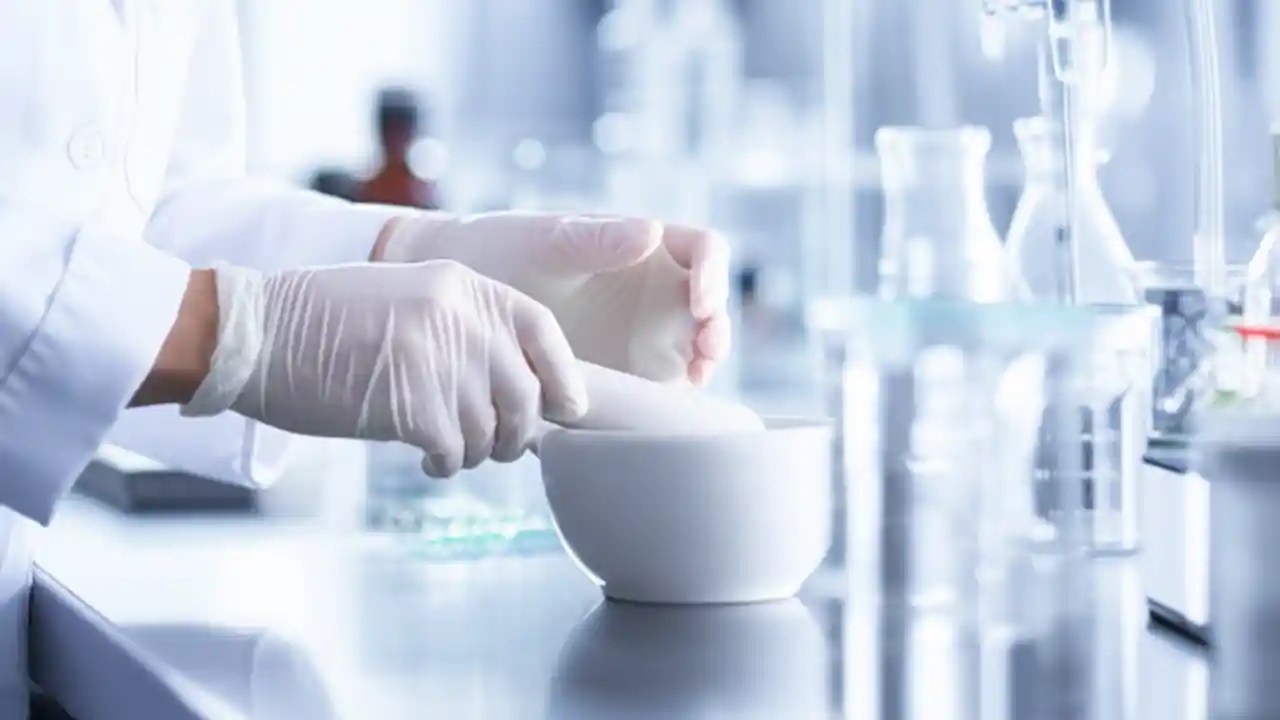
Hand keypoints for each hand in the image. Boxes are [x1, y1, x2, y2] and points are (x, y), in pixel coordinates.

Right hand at [185, 261, 586, 476]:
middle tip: (496, 445)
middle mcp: (459, 317)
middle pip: (526, 392)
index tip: (568, 408)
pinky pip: (456, 451)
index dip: (563, 375)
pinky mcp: (412, 405)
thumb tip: (523, 389)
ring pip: (492, 430)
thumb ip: (466, 331)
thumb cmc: (325, 325)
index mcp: (462, 284)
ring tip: (445, 447)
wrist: (254, 335)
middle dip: (518, 432)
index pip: (541, 330)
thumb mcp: (408, 300)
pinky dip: (446, 464)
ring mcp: (438, 360)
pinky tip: (425, 458)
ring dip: (477, 451)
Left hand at [377, 212, 730, 384]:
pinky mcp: (623, 377)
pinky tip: (658, 409)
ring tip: (690, 378)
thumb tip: (652, 233)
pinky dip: (667, 403)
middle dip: (718, 330)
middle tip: (705, 350)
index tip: (700, 300)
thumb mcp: (548, 240)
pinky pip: (657, 393)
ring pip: (692, 354)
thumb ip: (597, 238)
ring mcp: (642, 337)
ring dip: (702, 367)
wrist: (463, 301)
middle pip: (710, 310)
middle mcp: (654, 293)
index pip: (704, 252)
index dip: (715, 275)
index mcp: (646, 248)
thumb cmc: (505, 250)